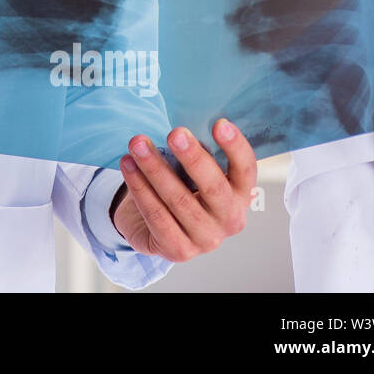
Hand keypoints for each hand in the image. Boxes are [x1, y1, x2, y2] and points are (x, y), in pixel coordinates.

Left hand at [111, 117, 254, 261]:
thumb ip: (194, 155)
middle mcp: (230, 220)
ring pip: (179, 201)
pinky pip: (156, 216)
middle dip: (192, 158)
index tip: (219, 123)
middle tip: (174, 134)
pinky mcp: (179, 251)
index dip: (235, 147)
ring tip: (137, 144)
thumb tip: (181, 131)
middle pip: (214, 188)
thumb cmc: (178, 188)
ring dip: (155, 169)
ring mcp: (206, 239)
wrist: (151, 226)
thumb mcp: (192, 171)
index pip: (246, 170)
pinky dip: (140, 188)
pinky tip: (128, 166)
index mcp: (240, 195)